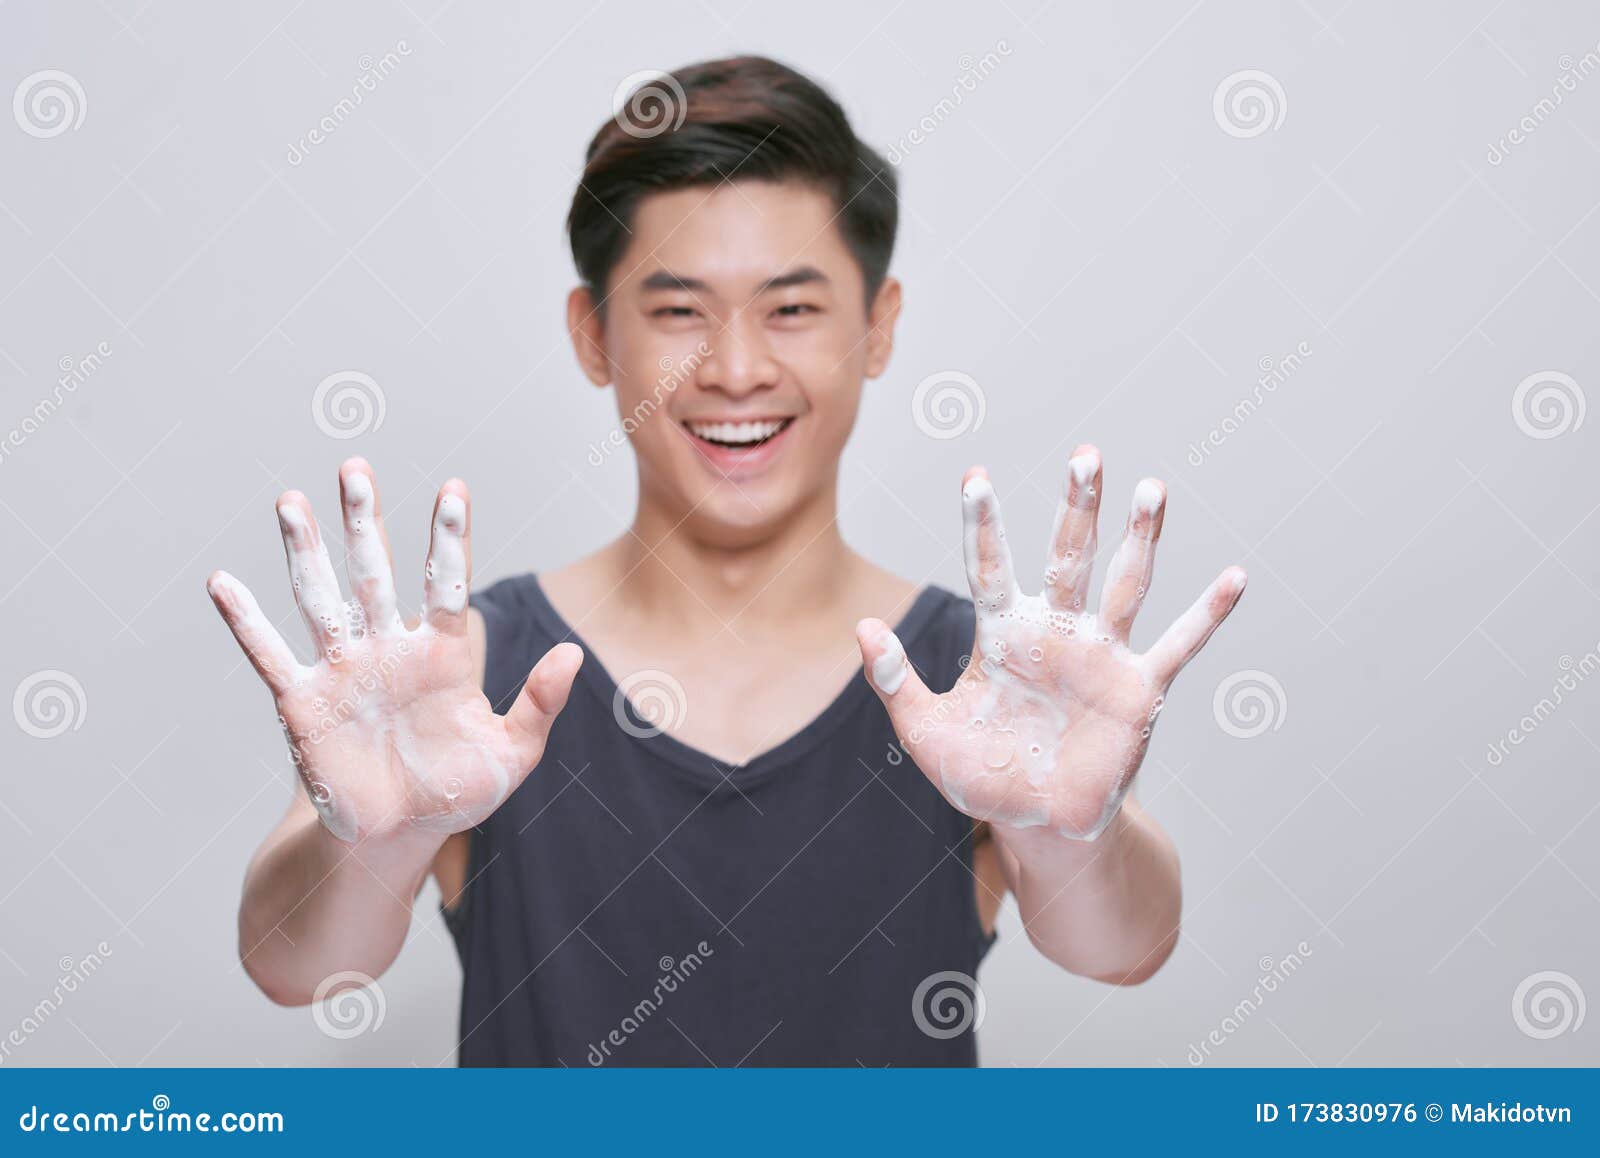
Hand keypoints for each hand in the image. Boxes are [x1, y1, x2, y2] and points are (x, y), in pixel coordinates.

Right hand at [207, 459, 581, 844]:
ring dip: (306, 550)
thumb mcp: (512, 753)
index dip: (448, 538)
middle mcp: (389, 649)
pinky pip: (269, 655)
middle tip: (355, 467)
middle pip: (375, 572)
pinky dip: (244, 621)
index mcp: (442, 654)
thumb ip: (541, 703)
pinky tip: (220, 582)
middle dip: (364, 521)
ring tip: (290, 500)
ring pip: (320, 598)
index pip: (445, 583)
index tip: (454, 489)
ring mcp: (344, 670)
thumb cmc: (457, 792)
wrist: (398, 838)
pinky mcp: (303, 702)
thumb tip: (573, 654)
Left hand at [857, 446, 1245, 839]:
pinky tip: (1235, 577)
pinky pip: (1179, 645)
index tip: (975, 475)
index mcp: (1003, 636)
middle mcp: (1057, 632)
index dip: (983, 523)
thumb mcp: (926, 732)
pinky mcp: (1139, 690)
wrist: (1039, 826)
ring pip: (1127, 584)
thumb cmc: (982, 775)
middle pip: (1071, 555)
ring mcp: (1102, 656)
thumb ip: (894, 682)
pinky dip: (1208, 614)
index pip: (990, 567)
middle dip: (1079, 506)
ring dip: (1142, 537)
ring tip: (1153, 487)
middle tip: (1086, 453)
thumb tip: (861, 628)